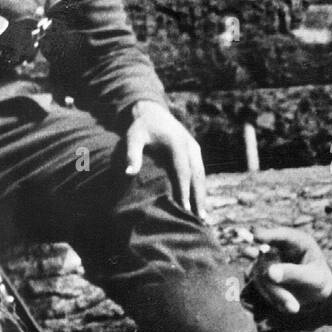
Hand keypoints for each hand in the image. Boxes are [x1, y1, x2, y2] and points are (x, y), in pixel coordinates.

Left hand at [123, 100, 207, 218]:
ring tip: (202, 217)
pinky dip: (200, 188)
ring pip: (201, 175)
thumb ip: (132, 154)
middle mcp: (190, 146)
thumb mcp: (132, 137)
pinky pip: (200, 172)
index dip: (184, 190)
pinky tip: (198, 203)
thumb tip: (129, 173)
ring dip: (202, 196)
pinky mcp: (195, 152)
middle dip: (198, 197)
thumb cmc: (140, 127)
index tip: (183, 208)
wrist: (151, 112)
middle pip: (198, 175)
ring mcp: (195, 149)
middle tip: (199, 219)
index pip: (182, 170)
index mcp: (177, 143)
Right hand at [249, 226, 331, 315]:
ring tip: (294, 308)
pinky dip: (269, 298)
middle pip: (265, 260)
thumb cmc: (319, 280)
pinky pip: (255, 286)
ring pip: (258, 275)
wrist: (315, 293)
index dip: (267, 234)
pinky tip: (286, 305)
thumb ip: (294, 273)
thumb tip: (269, 272)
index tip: (256, 237)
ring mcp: (266, 260)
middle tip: (293, 306)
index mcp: (296, 241)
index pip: (280, 235)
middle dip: (275, 284)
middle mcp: (278, 247)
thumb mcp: (314, 278)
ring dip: (274, 295)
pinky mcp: (259, 274)